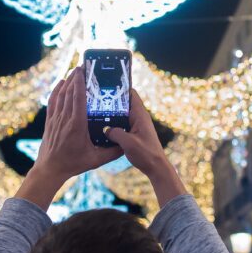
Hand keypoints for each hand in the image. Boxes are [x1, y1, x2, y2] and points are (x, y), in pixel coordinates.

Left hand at [16, 66, 121, 209]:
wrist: (50, 169)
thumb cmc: (73, 164)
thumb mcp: (96, 160)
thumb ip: (113, 152)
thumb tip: (127, 144)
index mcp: (76, 125)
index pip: (78, 99)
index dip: (81, 83)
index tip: (84, 71)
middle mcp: (65, 119)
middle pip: (69, 92)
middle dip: (76, 77)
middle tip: (83, 65)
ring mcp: (56, 119)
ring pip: (60, 95)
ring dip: (67, 81)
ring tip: (74, 71)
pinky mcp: (50, 122)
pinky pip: (53, 101)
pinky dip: (56, 90)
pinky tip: (60, 83)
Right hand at [105, 90, 185, 206]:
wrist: (156, 167)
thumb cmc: (146, 154)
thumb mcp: (128, 143)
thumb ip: (116, 133)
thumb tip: (105, 129)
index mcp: (140, 115)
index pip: (131, 94)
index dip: (120, 87)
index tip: (107, 85)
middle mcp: (139, 117)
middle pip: (124, 102)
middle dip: (112, 100)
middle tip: (96, 98)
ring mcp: (136, 125)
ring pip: (121, 114)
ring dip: (111, 113)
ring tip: (95, 111)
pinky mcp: (133, 133)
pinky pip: (121, 123)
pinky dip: (113, 123)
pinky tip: (102, 126)